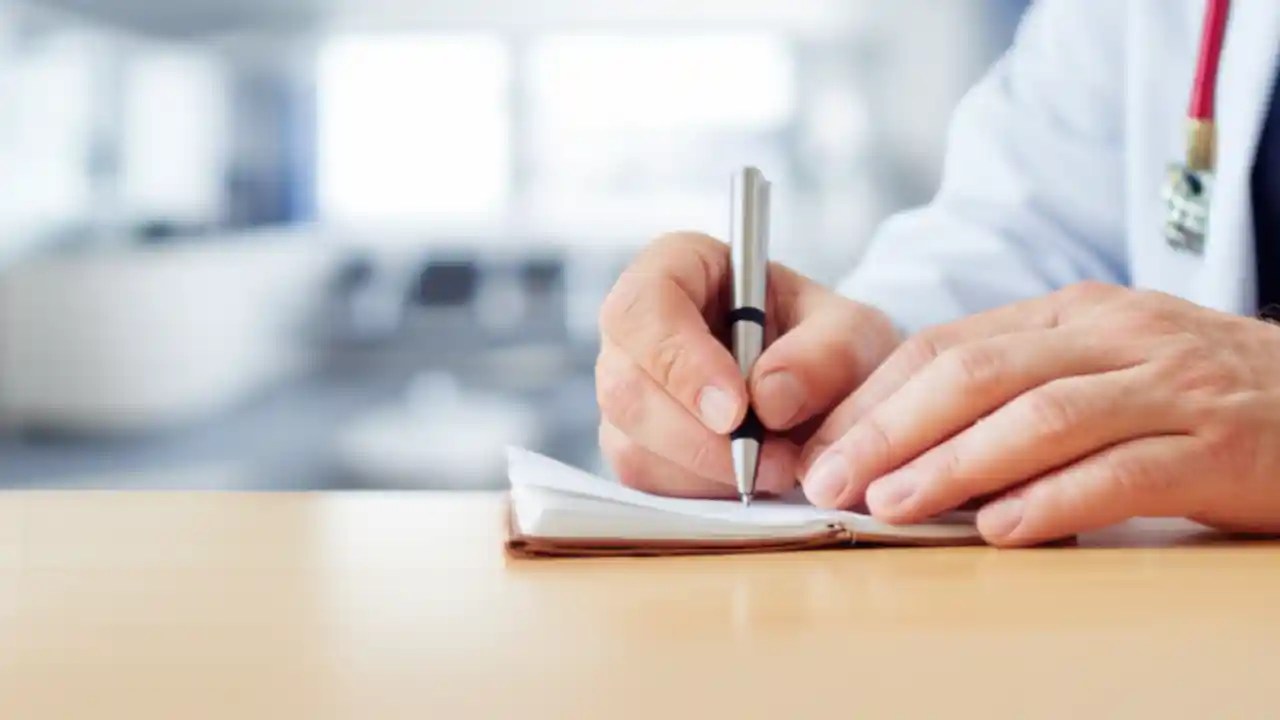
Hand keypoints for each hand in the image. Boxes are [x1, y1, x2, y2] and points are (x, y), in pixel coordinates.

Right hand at [596, 232, 899, 497]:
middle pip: (626, 386)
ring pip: (632, 444)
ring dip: (708, 471)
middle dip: (698, 438)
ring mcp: (627, 392)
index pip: (642, 308)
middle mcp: (636, 332)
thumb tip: (766, 399)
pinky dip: (704, 491)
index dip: (678, 361)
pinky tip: (751, 477)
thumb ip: (827, 353)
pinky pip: (648, 482)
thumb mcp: (855, 333)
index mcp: (677, 269)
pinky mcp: (635, 448)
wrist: (831, 393)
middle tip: (772, 459)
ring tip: (777, 466)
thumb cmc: (831, 346)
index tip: (735, 410)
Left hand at [800, 281, 1279, 545]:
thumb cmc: (1190, 390)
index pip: (946, 345)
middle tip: (830, 478)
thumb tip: (902, 442)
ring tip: (890, 505)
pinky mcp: (1219, 447)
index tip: (816, 444)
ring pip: (1040, 418)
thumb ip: (1014, 386)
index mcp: (1071, 313)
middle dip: (890, 429)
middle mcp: (1115, 336)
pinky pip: (1122, 473)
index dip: (872, 397)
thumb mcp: (1099, 360)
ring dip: (954, 464)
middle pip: (978, 376)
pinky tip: (1000, 529)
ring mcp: (1169, 386)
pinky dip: (1053, 502)